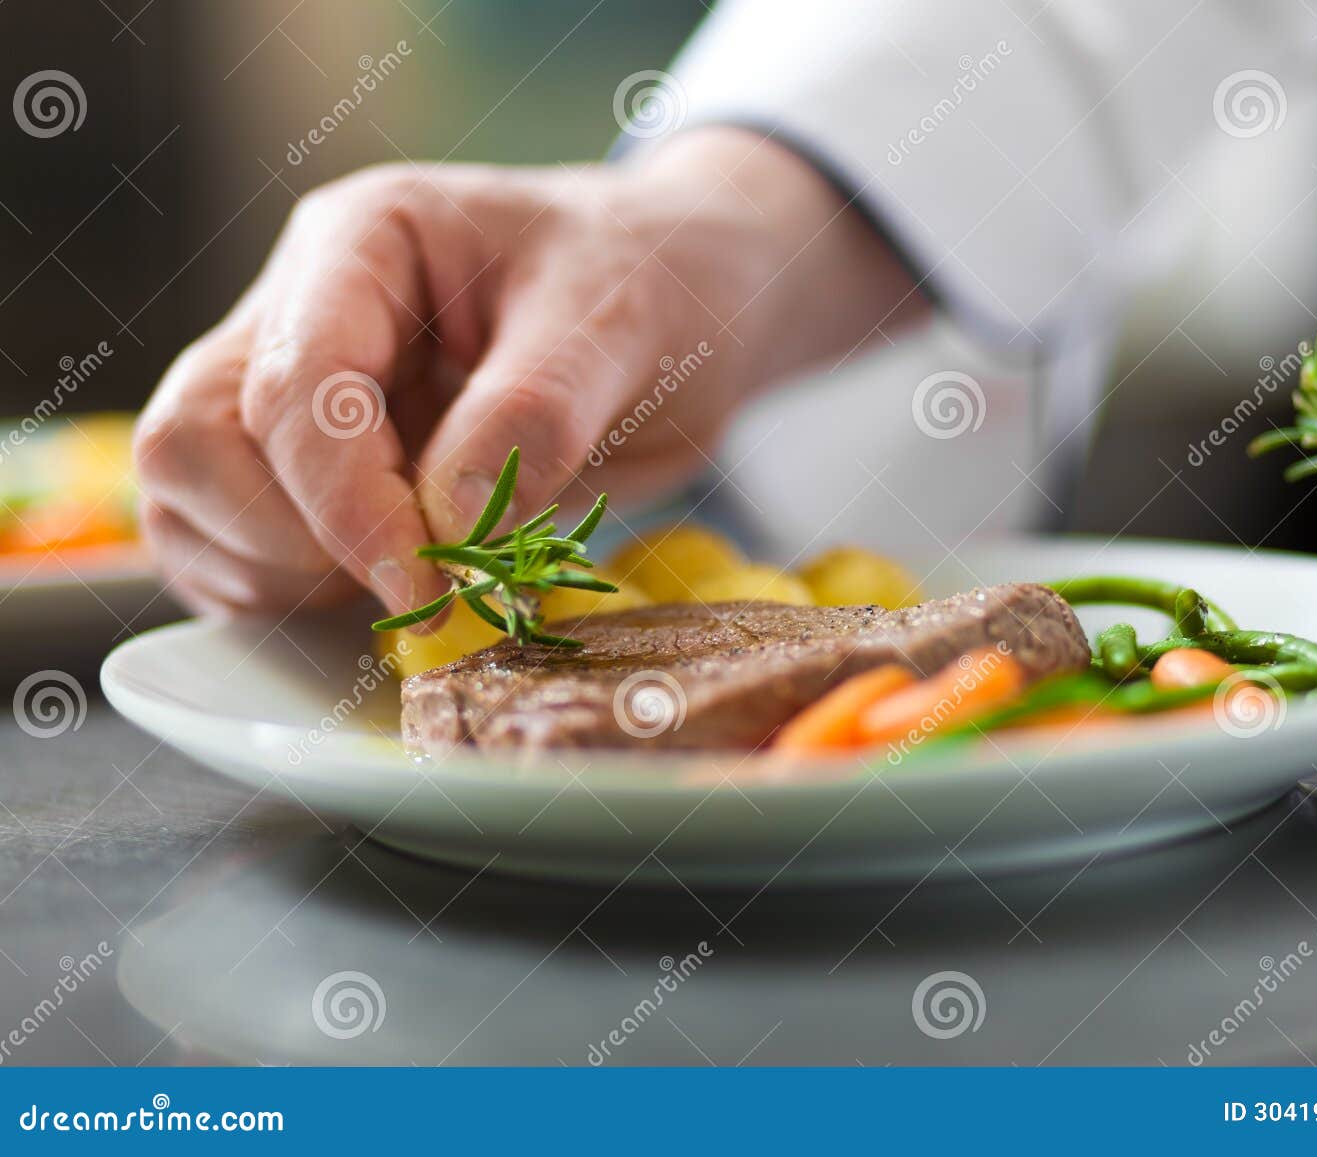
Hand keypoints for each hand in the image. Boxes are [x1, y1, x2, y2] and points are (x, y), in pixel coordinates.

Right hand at [134, 129, 921, 617]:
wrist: (683, 299)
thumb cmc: (653, 280)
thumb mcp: (618, 326)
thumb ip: (531, 416)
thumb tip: (441, 523)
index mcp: (364, 243)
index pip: (293, 381)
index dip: (346, 501)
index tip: (425, 584)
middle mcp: (304, 312)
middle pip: (197, 439)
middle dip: (295, 539)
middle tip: (420, 586)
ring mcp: (299, 394)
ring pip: (192, 498)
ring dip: (280, 576)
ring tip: (412, 586)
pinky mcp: (315, 469)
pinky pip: (233, 544)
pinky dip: (287, 596)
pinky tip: (388, 593)